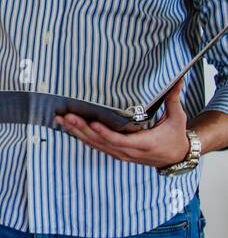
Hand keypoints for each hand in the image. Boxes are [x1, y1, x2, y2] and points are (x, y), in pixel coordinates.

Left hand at [56, 77, 191, 168]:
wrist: (175, 157)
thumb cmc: (175, 137)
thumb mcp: (177, 119)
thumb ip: (174, 100)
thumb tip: (178, 80)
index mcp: (143, 144)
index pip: (119, 140)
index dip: (104, 133)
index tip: (92, 123)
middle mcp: (128, 151)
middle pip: (100, 142)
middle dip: (81, 129)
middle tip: (66, 116)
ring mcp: (120, 153)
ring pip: (94, 144)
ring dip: (76, 132)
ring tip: (60, 120)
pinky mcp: (115, 152)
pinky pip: (95, 145)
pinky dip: (80, 137)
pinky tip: (68, 128)